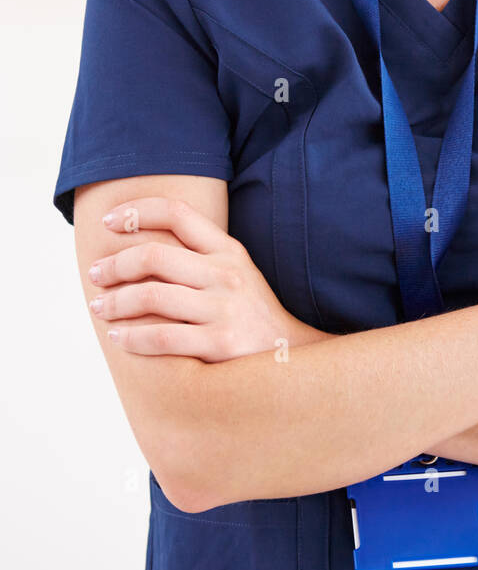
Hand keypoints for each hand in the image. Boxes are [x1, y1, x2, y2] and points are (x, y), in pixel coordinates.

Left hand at [88, 196, 330, 360]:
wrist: (290, 357)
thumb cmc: (251, 313)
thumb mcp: (237, 272)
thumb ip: (199, 255)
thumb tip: (141, 246)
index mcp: (229, 250)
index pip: (177, 213)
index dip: (136, 212)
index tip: (109, 222)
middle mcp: (226, 274)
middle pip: (153, 256)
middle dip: (114, 264)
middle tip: (94, 274)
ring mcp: (224, 309)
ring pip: (150, 297)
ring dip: (114, 302)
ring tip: (98, 307)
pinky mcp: (220, 344)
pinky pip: (161, 337)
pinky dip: (131, 337)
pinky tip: (118, 337)